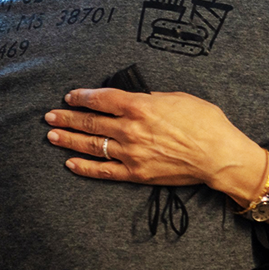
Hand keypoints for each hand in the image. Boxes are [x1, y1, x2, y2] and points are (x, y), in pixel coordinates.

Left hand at [45, 88, 265, 196]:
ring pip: (92, 145)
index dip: (82, 97)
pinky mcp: (136, 173)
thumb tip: (134, 100)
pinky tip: (70, 164)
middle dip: (67, 118)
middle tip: (50, 116)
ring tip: (52, 136)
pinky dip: (85, 168)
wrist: (218, 155)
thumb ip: (150, 98)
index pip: (101, 99)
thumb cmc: (204, 122)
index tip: (70, 96)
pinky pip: (104, 171)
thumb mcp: (176, 97)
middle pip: (90, 122)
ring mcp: (131, 153)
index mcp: (139, 106)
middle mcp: (130, 129)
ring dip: (69, 140)